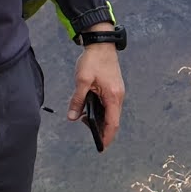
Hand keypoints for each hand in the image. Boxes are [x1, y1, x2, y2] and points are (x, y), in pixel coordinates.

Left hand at [69, 31, 124, 149]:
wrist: (102, 44)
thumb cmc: (93, 61)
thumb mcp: (82, 81)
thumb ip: (77, 100)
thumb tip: (72, 117)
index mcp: (112, 96)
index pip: (112, 122)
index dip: (107, 136)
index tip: (102, 147)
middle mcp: (118, 96)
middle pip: (113, 119)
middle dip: (102, 129)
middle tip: (86, 129)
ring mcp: (118, 92)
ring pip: (111, 112)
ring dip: (100, 119)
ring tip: (85, 119)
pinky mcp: (114, 88)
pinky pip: (110, 105)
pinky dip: (102, 111)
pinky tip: (90, 109)